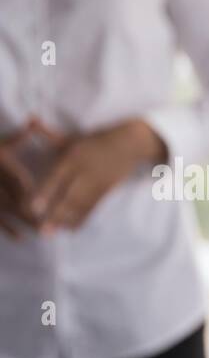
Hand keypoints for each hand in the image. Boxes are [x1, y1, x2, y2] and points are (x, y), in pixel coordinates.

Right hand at [0, 121, 44, 238]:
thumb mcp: (1, 141)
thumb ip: (20, 136)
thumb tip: (34, 119)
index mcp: (2, 165)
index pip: (21, 183)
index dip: (37, 195)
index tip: (55, 206)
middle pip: (17, 201)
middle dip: (35, 215)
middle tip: (53, 227)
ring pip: (6, 212)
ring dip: (24, 224)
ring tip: (42, 233)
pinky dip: (7, 228)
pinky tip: (20, 238)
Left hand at [28, 119, 165, 232]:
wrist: (131, 143)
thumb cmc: (97, 139)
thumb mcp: (74, 136)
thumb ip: (50, 134)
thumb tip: (31, 120)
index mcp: (74, 155)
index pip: (57, 176)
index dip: (46, 193)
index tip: (34, 208)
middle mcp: (86, 171)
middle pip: (68, 196)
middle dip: (55, 214)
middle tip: (42, 230)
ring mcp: (98, 182)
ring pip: (80, 204)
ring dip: (66, 220)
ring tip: (53, 232)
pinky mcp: (107, 190)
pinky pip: (93, 207)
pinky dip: (82, 219)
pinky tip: (71, 228)